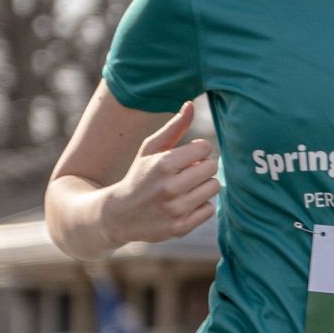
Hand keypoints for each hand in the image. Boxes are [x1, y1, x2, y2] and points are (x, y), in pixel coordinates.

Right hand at [106, 100, 220, 245]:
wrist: (119, 215)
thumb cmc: (138, 176)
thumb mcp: (150, 149)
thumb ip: (173, 127)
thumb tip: (192, 104)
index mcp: (163, 164)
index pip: (204, 148)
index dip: (198, 150)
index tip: (188, 156)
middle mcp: (170, 187)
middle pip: (212, 168)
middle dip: (203, 167)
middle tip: (189, 171)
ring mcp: (176, 210)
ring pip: (214, 188)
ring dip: (203, 186)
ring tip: (186, 188)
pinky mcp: (180, 228)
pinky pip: (209, 210)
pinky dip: (200, 206)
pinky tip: (185, 204)